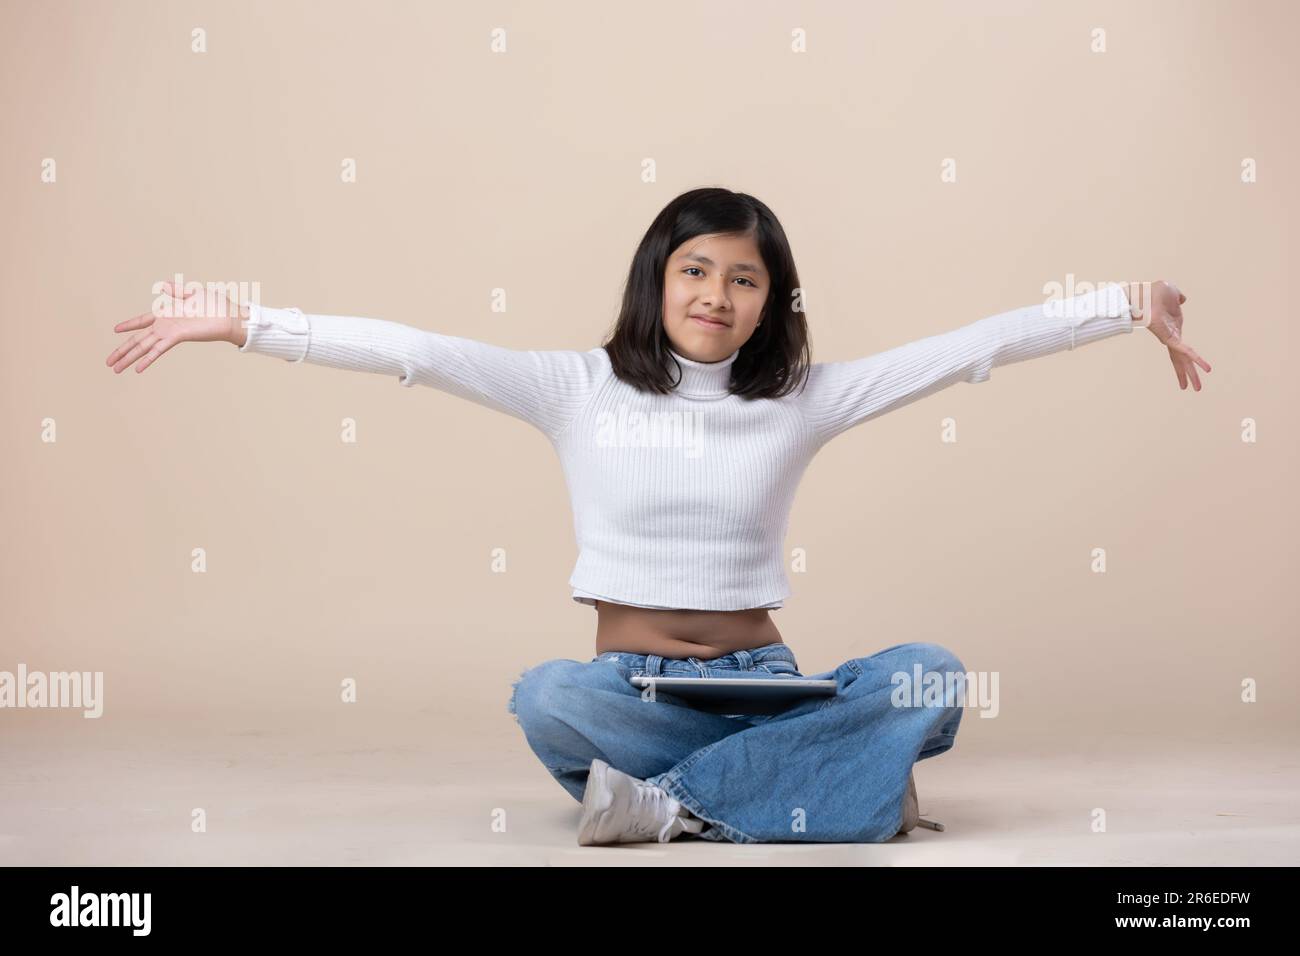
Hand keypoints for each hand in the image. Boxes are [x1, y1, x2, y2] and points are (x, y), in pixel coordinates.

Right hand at [105, 281, 246, 373]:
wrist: (230, 316)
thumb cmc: (216, 305)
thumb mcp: (193, 293)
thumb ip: (176, 291)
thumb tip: (163, 286)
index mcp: (166, 314)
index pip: (142, 321)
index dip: (129, 325)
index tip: (115, 329)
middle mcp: (165, 326)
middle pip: (138, 340)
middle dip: (122, 350)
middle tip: (108, 362)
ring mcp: (169, 333)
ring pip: (143, 347)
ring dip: (129, 358)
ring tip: (116, 369)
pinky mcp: (177, 337)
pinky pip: (158, 350)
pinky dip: (148, 359)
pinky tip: (137, 369)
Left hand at [1128, 279, 1211, 390]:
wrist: (1143, 293)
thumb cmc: (1152, 293)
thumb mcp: (1172, 293)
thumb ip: (1178, 297)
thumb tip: (1182, 299)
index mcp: (1173, 329)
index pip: (1182, 348)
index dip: (1188, 358)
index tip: (1194, 368)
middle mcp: (1171, 337)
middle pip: (1181, 360)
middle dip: (1188, 374)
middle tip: (1194, 389)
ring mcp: (1170, 338)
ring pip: (1182, 360)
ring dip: (1191, 373)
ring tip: (1196, 389)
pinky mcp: (1169, 338)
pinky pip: (1184, 350)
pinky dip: (1194, 358)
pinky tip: (1205, 367)